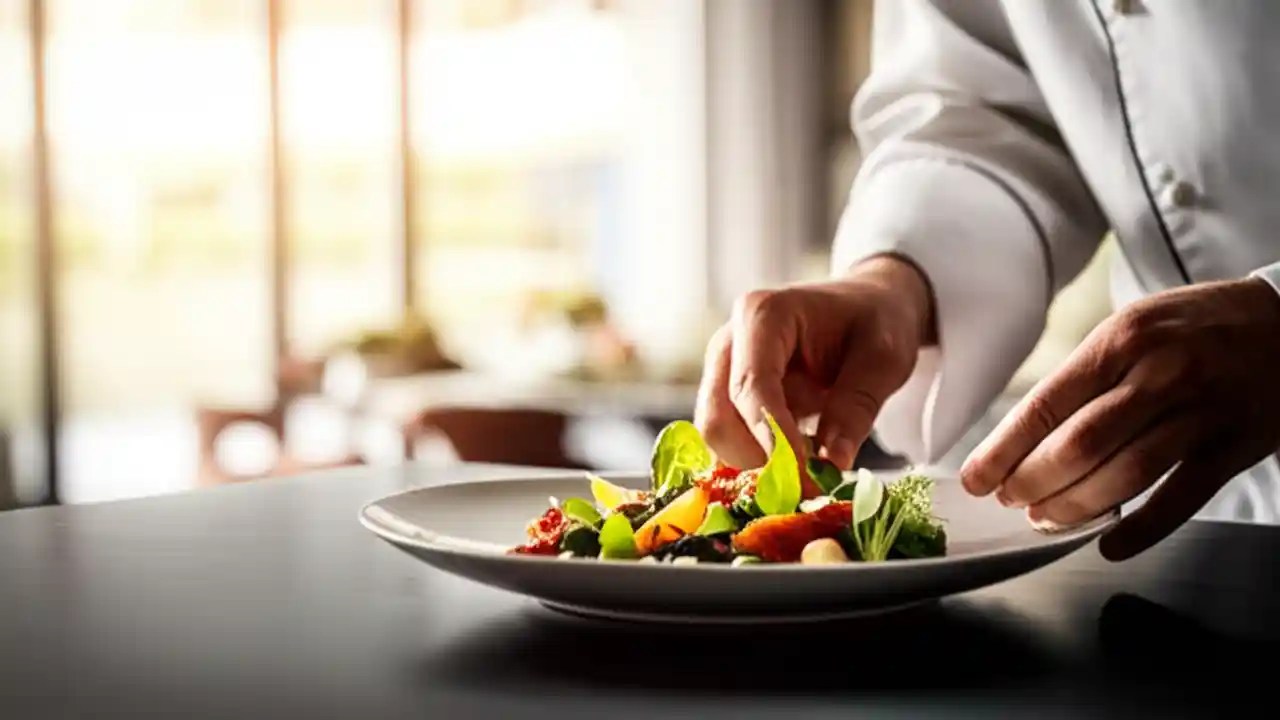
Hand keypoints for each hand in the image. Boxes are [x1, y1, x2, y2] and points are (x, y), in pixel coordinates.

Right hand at [693, 255, 934, 471]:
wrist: (867, 304)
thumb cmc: (874, 320)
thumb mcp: (883, 358)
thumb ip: (856, 406)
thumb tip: (831, 463)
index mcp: (763, 315)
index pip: (751, 387)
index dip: (772, 438)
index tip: (805, 477)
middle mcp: (729, 342)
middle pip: (718, 418)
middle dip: (757, 458)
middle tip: (809, 482)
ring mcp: (722, 370)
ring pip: (717, 435)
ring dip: (755, 464)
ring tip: (808, 469)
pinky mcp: (726, 396)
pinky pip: (726, 440)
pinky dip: (754, 462)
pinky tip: (794, 463)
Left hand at [961, 277, 1279, 560]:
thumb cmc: (1195, 327)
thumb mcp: (1134, 326)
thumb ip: (1086, 373)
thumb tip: (1027, 432)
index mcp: (1123, 339)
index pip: (1047, 404)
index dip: (1004, 449)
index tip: (977, 478)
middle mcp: (1160, 373)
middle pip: (1079, 444)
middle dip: (1033, 482)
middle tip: (1011, 500)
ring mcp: (1202, 411)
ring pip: (1124, 474)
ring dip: (1076, 506)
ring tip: (1046, 518)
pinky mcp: (1235, 446)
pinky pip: (1180, 498)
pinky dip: (1141, 528)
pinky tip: (1109, 543)